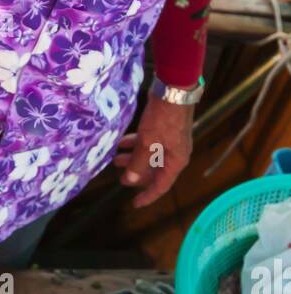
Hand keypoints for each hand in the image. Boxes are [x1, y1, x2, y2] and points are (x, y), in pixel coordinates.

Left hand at [113, 93, 194, 207]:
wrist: (174, 89)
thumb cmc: (163, 119)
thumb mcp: (147, 144)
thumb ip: (138, 163)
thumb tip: (130, 180)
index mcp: (176, 162)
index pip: (161, 186)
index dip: (147, 196)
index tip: (134, 204)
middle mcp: (175, 154)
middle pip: (154, 171)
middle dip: (136, 174)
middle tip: (120, 178)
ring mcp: (170, 141)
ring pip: (149, 156)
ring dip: (133, 158)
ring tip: (116, 158)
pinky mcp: (164, 129)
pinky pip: (148, 142)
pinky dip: (135, 144)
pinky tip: (121, 142)